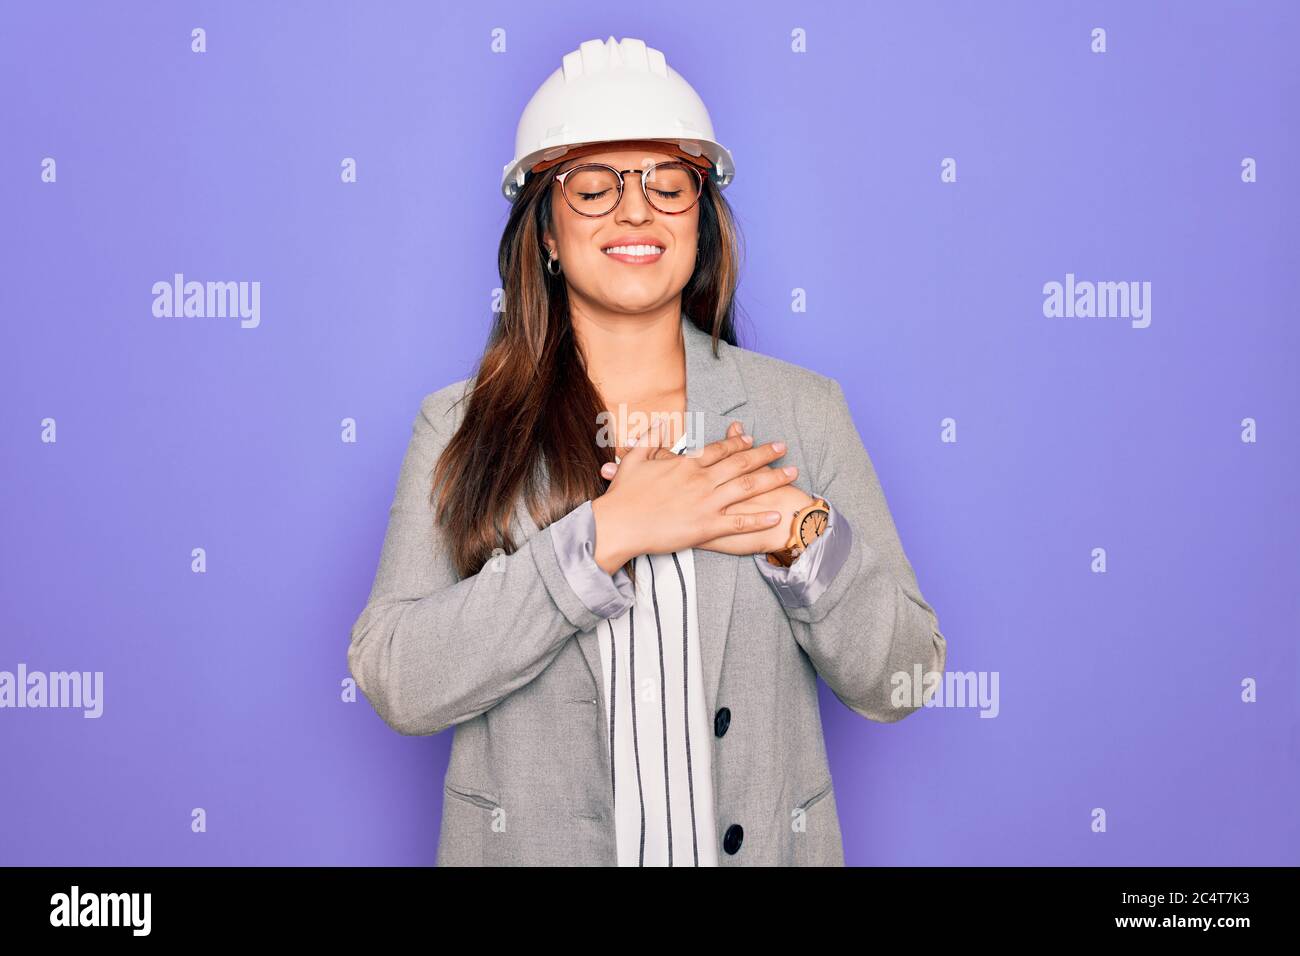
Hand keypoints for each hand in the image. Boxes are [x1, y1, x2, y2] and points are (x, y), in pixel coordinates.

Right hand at [590, 416, 798, 572]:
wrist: (618, 524)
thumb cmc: (624, 493)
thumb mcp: (635, 457)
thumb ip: (652, 437)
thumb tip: (664, 420)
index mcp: (686, 463)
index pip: (719, 449)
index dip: (737, 443)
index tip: (750, 438)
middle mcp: (701, 480)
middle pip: (740, 463)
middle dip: (765, 454)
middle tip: (783, 448)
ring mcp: (706, 503)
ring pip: (747, 488)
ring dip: (772, 479)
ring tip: (792, 474)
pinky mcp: (706, 527)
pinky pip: (740, 522)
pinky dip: (760, 518)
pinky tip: (778, 515)